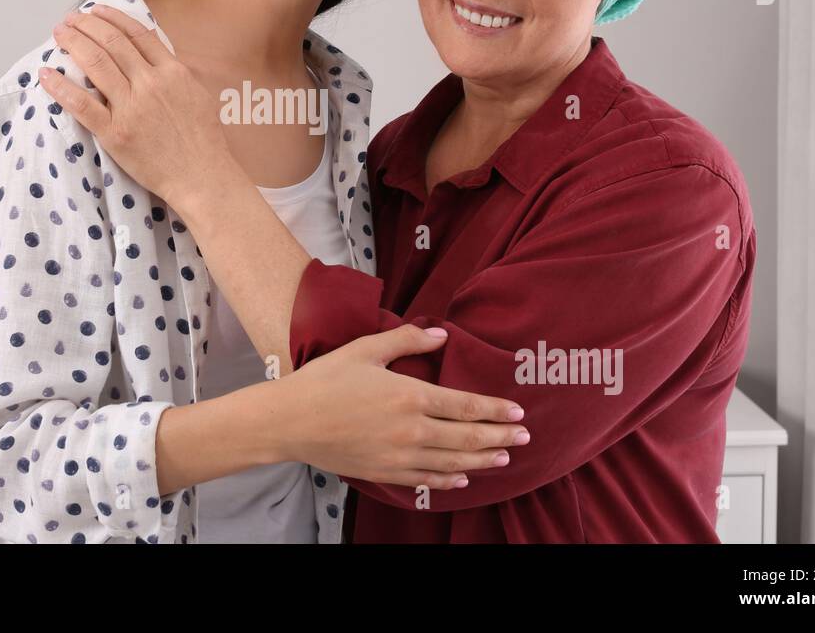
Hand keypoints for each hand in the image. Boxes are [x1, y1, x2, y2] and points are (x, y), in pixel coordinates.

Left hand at [36, 5, 232, 206]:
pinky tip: (46, 74)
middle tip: (69, 19)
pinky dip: (61, 86)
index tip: (96, 11)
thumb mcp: (198, 95)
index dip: (112, 18)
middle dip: (86, 26)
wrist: (201, 175)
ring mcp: (131, 108)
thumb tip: (158, 57)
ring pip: (95, 64)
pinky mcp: (114, 133)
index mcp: (172, 72)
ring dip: (73, 43)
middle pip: (112, 43)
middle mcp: (150, 84)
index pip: (137, 34)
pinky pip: (81, 104)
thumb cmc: (203, 141)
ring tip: (59, 34)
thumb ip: (176, 73)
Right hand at [275, 324, 528, 489]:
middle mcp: (411, 430)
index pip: (465, 406)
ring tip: (504, 458)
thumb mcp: (364, 349)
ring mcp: (399, 456)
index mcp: (409, 395)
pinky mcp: (385, 473)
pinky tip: (463, 478)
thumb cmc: (324, 380)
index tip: (518, 413)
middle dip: (500, 438)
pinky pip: (427, 480)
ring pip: (453, 463)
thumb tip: (442, 335)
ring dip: (482, 461)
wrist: (289, 421)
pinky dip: (450, 480)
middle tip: (525, 438)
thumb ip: (406, 339)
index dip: (495, 410)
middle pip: (468, 438)